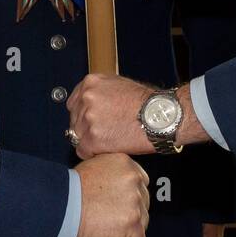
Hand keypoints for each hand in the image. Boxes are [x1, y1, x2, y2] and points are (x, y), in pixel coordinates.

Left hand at [67, 74, 209, 158]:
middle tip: (104, 131)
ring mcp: (88, 119)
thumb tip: (92, 103)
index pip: (74, 102)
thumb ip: (101, 92)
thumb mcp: (120, 85)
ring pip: (78, 136)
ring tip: (109, 139)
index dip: (83, 114)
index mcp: (91, 83)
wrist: (161, 116)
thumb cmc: (148, 102)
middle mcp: (87, 98)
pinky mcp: (93, 139)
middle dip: (86, 127)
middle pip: (75, 120)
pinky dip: (93, 153)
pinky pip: (83, 151)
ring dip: (90, 140)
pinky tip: (107, 148)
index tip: (91, 120)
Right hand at [74, 153, 149, 236]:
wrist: (62, 205)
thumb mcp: (93, 166)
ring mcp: (135, 202)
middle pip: (143, 200)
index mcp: (126, 163)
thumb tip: (117, 186)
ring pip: (143, 220)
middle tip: (114, 217)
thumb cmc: (70, 189)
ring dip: (131, 227)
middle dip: (132, 210)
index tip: (122, 202)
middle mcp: (134, 180)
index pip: (140, 181)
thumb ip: (111, 173)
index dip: (131, 194)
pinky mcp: (132, 224)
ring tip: (113, 231)